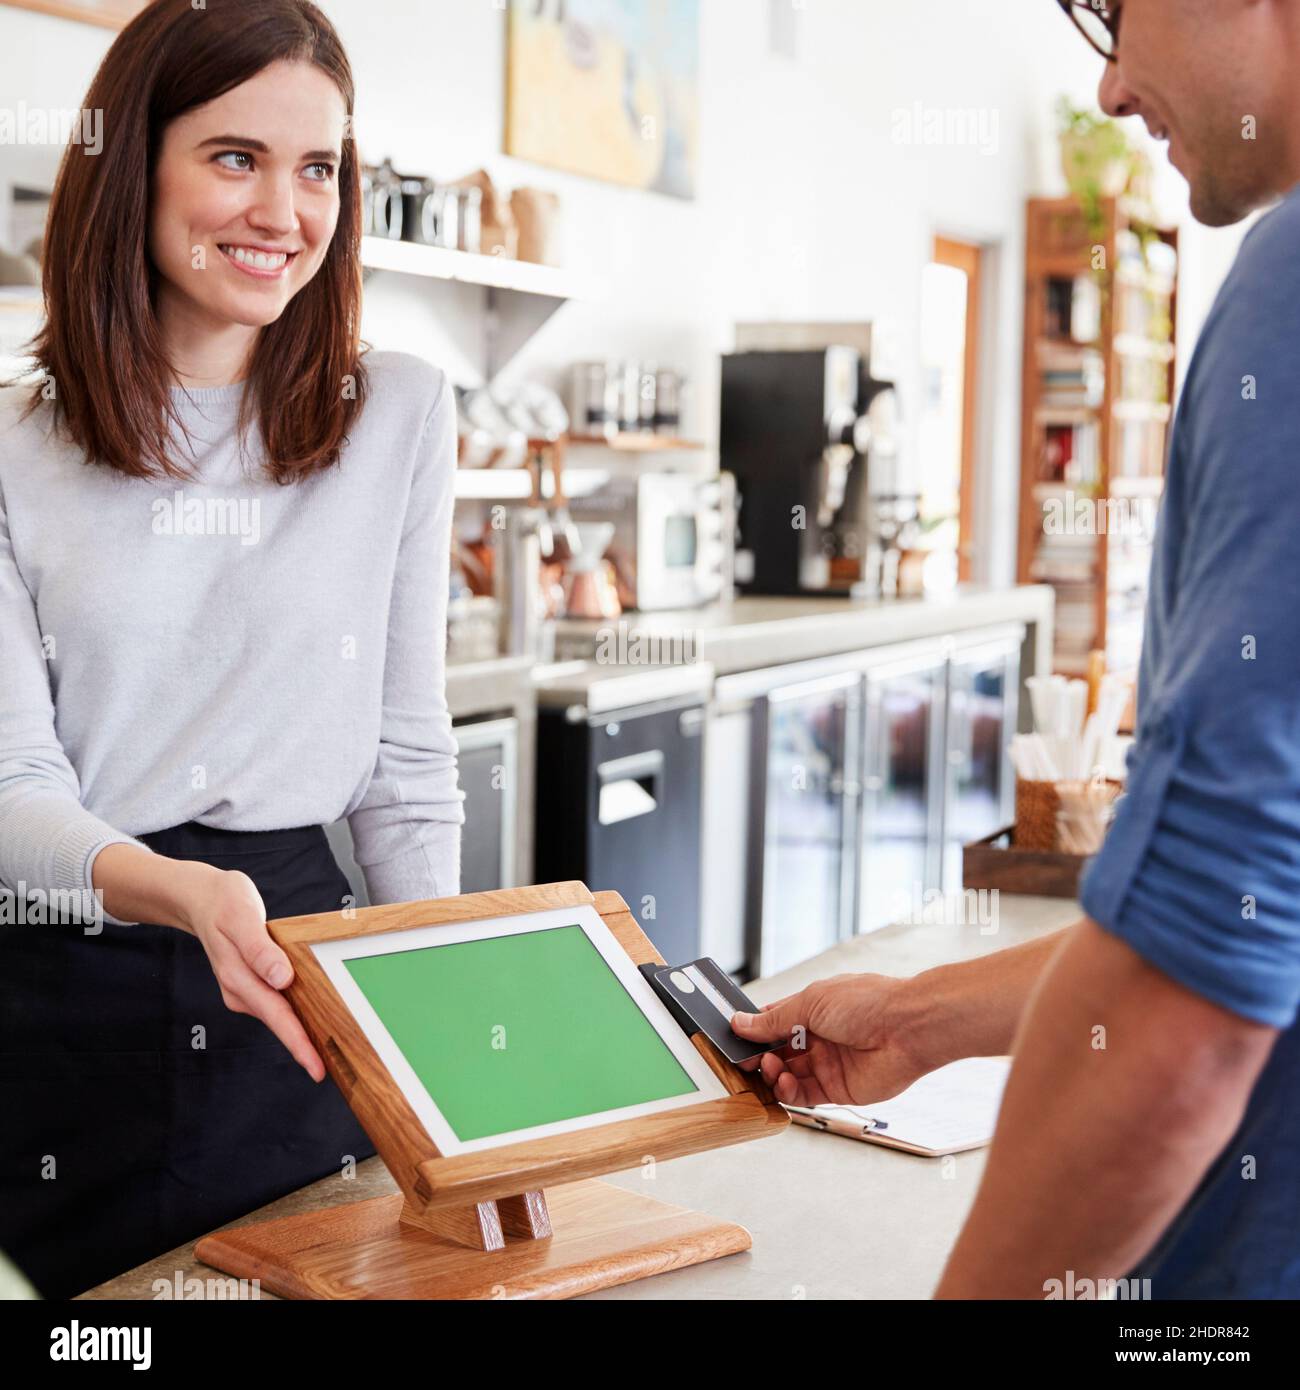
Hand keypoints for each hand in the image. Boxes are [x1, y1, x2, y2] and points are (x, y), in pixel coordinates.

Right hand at [176, 866, 325, 1081]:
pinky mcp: (249, 984)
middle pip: (279, 1022)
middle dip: (303, 1047)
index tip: (317, 1067)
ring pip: (277, 1015)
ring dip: (299, 1033)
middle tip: (330, 1070)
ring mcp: (244, 989)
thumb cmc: (224, 903)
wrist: (201, 899)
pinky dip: (292, 1013)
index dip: (298, 1043)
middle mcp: (240, 989)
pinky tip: (309, 1019)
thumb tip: (282, 979)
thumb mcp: (242, 917)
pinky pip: (275, 1003)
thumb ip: (260, 949)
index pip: (277, 1015)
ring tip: (327, 1052)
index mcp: (239, 977)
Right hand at [730, 972, 937, 1107]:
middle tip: (742, 1060)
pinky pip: (803, 1094)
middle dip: (757, 1056)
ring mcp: (828, 1064)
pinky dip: (787, 1091)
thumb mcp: (810, 1002)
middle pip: (777, 1051)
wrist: (907, 1029)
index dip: (753, 1030)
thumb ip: (773, 1019)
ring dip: (770, 1073)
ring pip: (786, 1075)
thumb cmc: (867, 1004)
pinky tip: (782, 1082)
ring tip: (767, 1067)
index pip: (774, 1021)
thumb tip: (741, 1023)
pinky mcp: (837, 1089)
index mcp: (812, 1009)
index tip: (733, 1038)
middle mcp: (819, 1037)